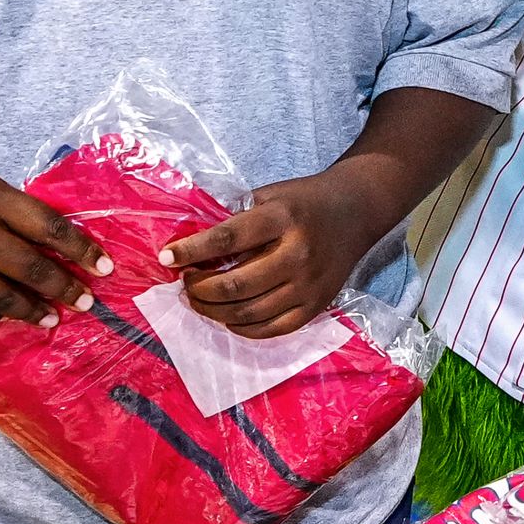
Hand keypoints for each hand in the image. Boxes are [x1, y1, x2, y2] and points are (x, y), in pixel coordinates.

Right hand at [0, 143, 112, 327]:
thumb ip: (15, 211)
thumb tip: (59, 248)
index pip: (49, 228)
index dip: (82, 251)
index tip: (105, 268)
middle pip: (30, 269)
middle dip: (65, 289)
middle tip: (85, 302)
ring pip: (2, 298)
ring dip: (32, 311)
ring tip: (51, 316)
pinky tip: (5, 316)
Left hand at [161, 162, 383, 336]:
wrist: (357, 211)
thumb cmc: (304, 200)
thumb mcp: (269, 195)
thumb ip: (235, 217)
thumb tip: (191, 244)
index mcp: (282, 219)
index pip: (227, 239)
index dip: (191, 251)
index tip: (166, 257)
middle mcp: (298, 254)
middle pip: (236, 284)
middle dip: (200, 288)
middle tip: (185, 283)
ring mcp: (309, 285)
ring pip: (250, 312)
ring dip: (214, 310)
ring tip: (199, 300)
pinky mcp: (317, 306)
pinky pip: (272, 329)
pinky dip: (242, 327)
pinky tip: (227, 316)